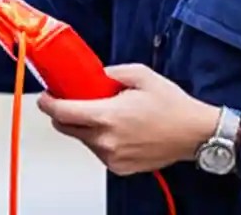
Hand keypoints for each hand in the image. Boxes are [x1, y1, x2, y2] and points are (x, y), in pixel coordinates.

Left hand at [36, 64, 220, 175]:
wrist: (195, 133)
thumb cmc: (172, 106)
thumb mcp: (140, 75)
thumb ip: (111, 72)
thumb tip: (96, 74)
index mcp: (107, 116)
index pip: (61, 112)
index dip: (48, 103)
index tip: (45, 97)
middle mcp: (106, 140)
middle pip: (66, 128)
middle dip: (63, 114)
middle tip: (72, 100)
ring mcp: (112, 157)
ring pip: (83, 140)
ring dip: (86, 126)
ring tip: (107, 114)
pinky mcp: (120, 167)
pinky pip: (99, 151)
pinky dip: (101, 140)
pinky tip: (119, 129)